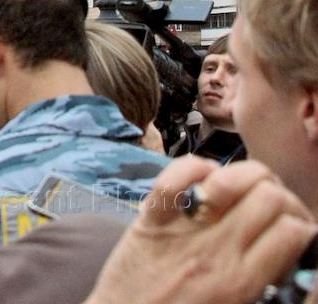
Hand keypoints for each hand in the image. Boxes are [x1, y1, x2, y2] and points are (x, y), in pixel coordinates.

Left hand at [85, 157, 316, 303]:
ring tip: (234, 194)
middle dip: (277, 194)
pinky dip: (192, 168)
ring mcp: (183, 231)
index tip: (291, 226)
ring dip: (240, 177)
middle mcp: (217, 252)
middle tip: (266, 205)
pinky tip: (200, 180)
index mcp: (243, 282)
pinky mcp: (150, 219)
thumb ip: (260, 280)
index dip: (299, 222)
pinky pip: (174, 178)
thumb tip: (286, 247)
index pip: (293, 230)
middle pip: (269, 196)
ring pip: (230, 178)